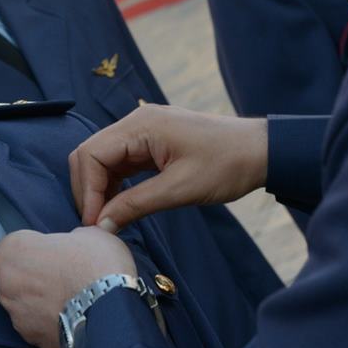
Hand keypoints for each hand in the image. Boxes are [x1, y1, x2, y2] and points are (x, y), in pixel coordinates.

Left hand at [0, 228, 135, 347]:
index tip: (54, 250)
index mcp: (14, 251)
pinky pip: (40, 327)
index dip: (37, 247)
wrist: (112, 312)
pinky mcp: (34, 340)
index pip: (15, 244)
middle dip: (35, 276)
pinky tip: (75, 317)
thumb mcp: (88, 234)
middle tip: (64, 274)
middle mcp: (6, 285)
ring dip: (42, 302)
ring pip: (26, 305)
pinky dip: (53, 323)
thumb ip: (68, 239)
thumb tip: (73, 245)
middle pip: (16, 276)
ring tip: (73, 299)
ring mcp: (18, 316)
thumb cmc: (97, 266)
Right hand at [69, 105, 268, 230]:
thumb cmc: (226, 165)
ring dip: (99, 188)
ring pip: (102, 159)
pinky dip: (113, 185)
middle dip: (87, 190)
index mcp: (141, 125)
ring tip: (107, 220)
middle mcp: (136, 122)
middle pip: (90, 154)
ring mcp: (142, 131)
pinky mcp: (150, 143)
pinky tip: (120, 206)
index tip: (94, 223)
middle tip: (96, 224)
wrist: (260, 151)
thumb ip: (136, 205)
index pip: (92, 154)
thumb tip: (101, 225)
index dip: (87, 191)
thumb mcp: (180, 189)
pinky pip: (119, 162)